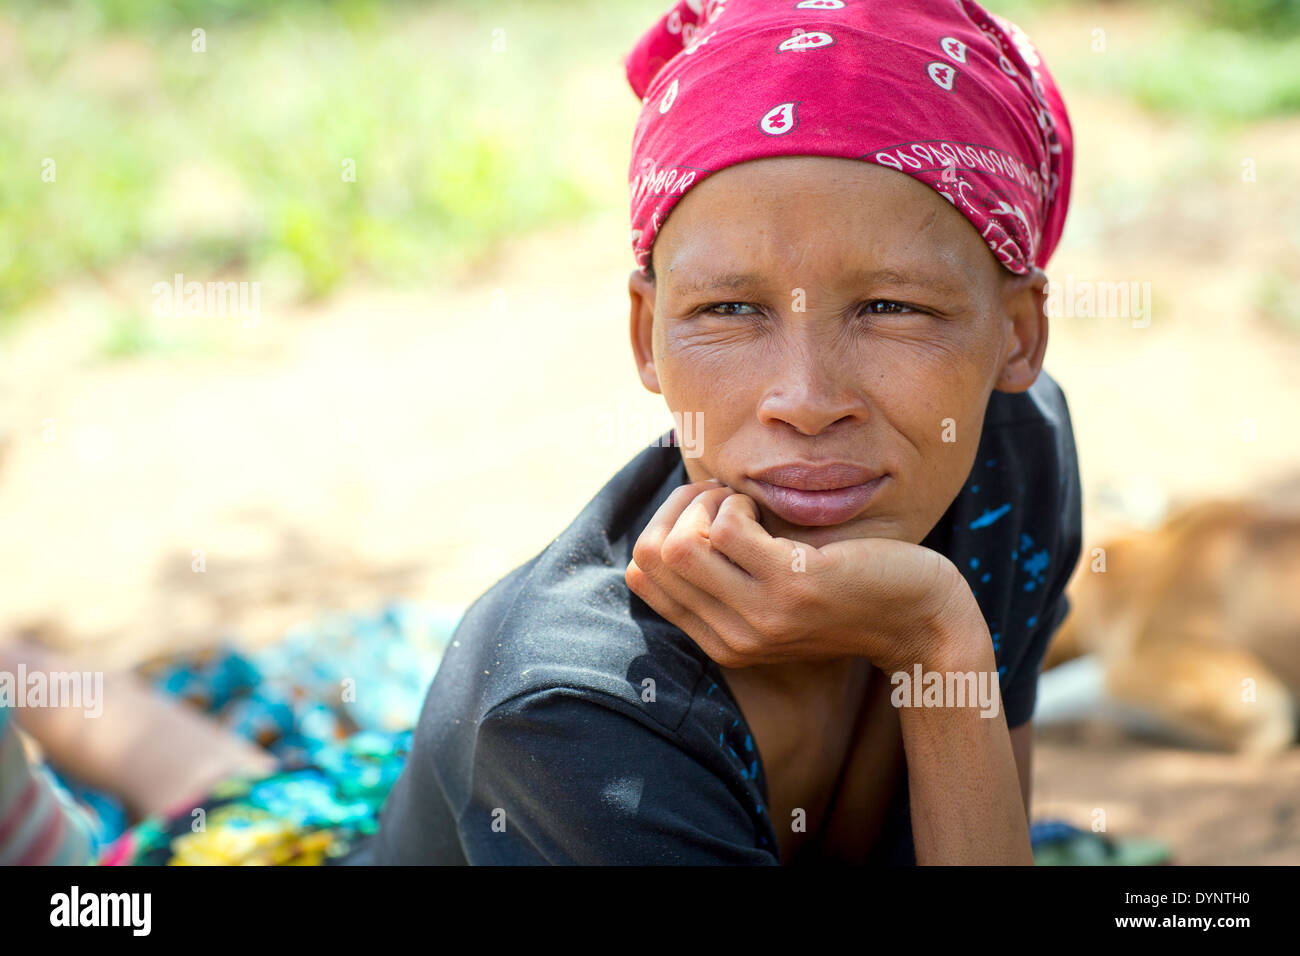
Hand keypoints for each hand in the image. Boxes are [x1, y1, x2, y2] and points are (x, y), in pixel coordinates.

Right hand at [625, 480, 983, 672]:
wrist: (922, 618)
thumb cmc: (851, 589)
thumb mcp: (778, 594)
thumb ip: (731, 576)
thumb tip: (677, 517)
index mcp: (721, 641)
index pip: (641, 576)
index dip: (663, 526)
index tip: (708, 514)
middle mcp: (732, 637)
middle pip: (649, 556)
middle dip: (680, 508)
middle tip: (726, 500)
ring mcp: (760, 615)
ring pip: (678, 544)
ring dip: (707, 504)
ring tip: (745, 503)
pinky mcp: (791, 586)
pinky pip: (726, 527)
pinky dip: (739, 501)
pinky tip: (769, 509)